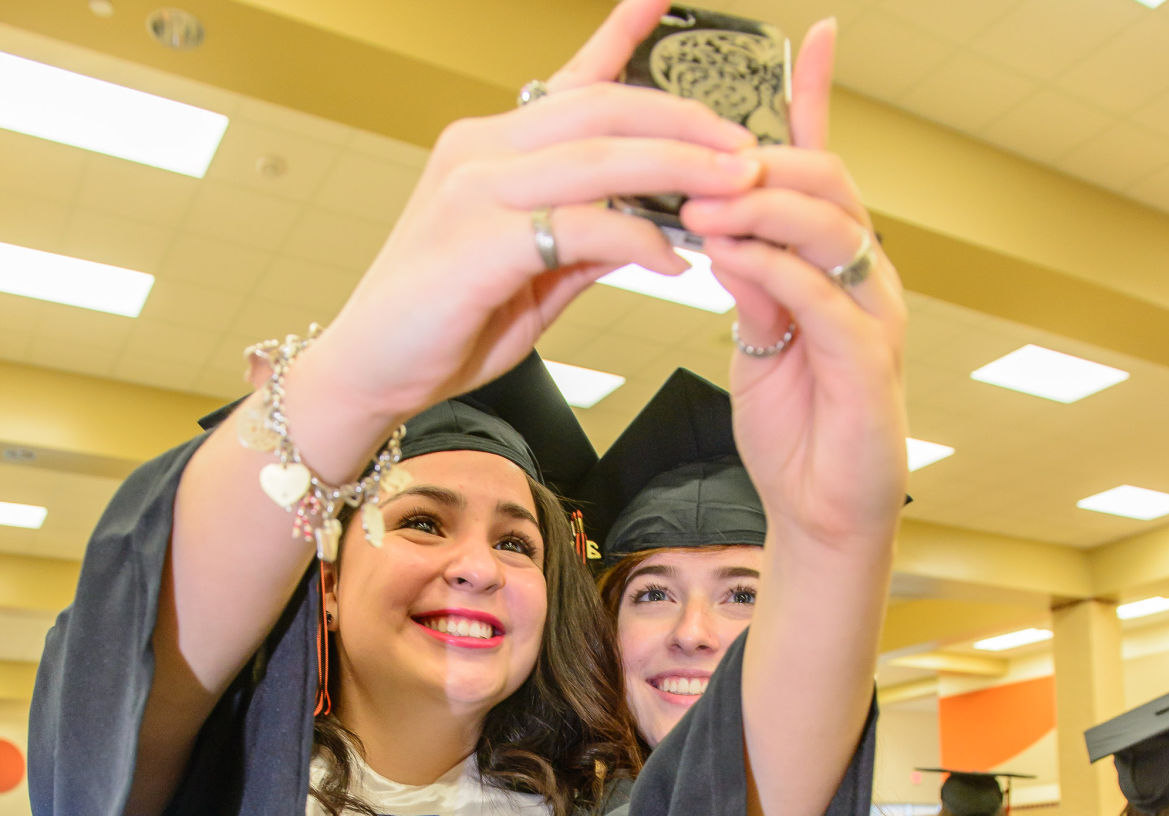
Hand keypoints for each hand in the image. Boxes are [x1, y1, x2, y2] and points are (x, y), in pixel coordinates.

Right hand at [302, 0, 759, 426]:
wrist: (367, 372)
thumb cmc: (440, 327)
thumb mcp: (528, 279)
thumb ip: (582, 246)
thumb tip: (648, 232)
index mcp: (492, 148)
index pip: (574, 82)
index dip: (622, 36)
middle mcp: (481, 150)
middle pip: (603, 109)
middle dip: (686, 125)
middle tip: (747, 149)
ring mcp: (475, 189)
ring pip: (599, 158)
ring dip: (678, 170)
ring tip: (736, 188)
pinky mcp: (478, 242)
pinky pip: (579, 227)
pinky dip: (637, 244)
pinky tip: (674, 262)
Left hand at [680, 20, 907, 553]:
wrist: (821, 515)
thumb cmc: (793, 433)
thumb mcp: (756, 343)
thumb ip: (747, 283)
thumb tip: (720, 228)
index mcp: (835, 268)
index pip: (823, 171)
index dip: (816, 104)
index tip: (808, 39)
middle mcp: (864, 280)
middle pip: (830, 185)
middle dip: (764, 163)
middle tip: (698, 161)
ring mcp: (873, 318)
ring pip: (831, 232)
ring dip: (764, 209)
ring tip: (704, 204)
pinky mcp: (868, 366)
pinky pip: (824, 300)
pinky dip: (776, 271)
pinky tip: (733, 258)